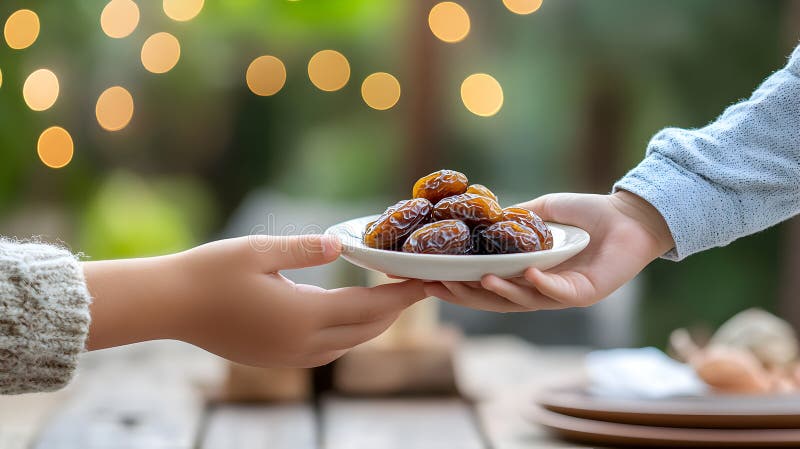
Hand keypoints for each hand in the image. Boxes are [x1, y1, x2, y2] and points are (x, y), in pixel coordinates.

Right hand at [84, 235, 425, 367]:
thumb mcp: (260, 250)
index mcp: (303, 317)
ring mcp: (289, 357)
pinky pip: (327, 351)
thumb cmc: (210, 272)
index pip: (369, 309)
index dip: (401, 296)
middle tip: (415, 285)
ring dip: (373, 324)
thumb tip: (343, 244)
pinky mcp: (276, 360)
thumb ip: (305, 248)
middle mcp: (302, 345)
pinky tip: (349, 315)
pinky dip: (349, 333)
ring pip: (348, 344)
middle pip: (365, 331)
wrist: (168, 306)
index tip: (426, 281)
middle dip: (395, 310)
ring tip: (390, 299)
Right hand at [423, 191, 673, 311]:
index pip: (485, 284)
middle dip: (465, 294)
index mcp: (527, 275)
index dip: (457, 282)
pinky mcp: (585, 294)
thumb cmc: (590, 214)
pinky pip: (558, 293)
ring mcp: (562, 296)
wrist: (633, 216)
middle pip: (495, 301)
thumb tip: (484, 214)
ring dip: (498, 292)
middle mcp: (540, 290)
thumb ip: (516, 218)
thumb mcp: (543, 211)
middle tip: (437, 285)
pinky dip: (541, 286)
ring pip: (522, 301)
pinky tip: (525, 275)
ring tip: (476, 279)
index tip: (427, 275)